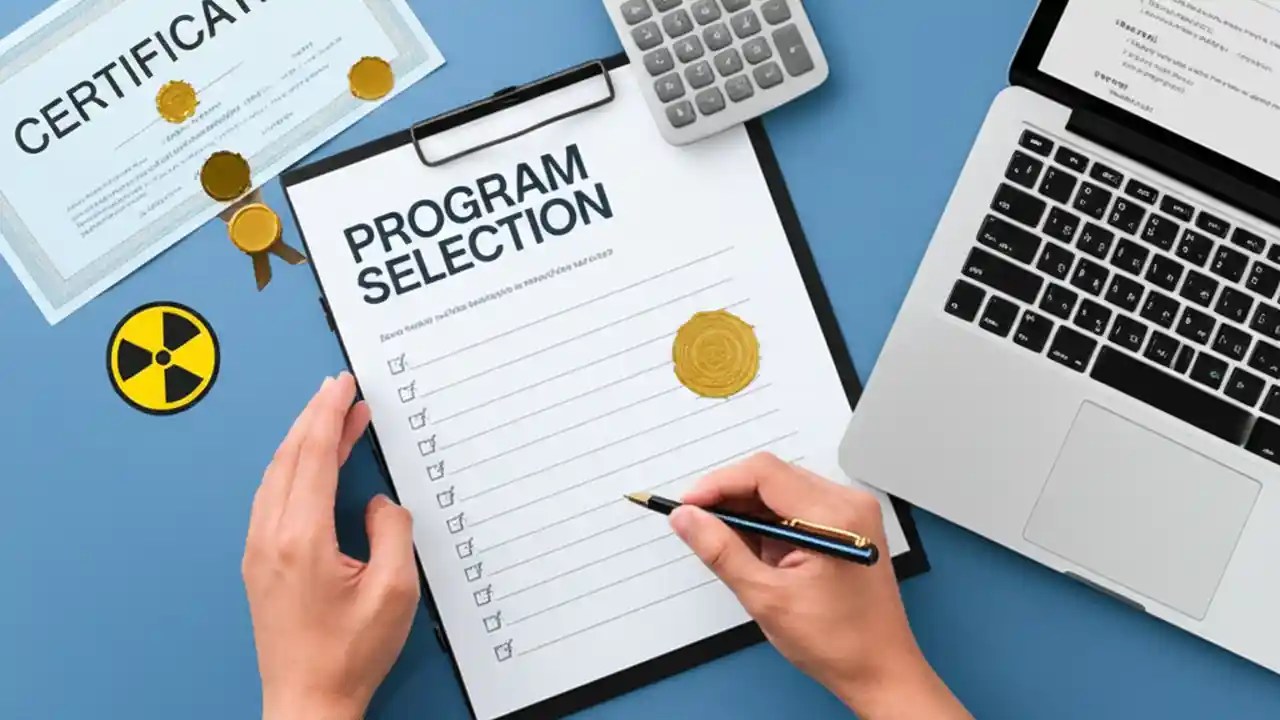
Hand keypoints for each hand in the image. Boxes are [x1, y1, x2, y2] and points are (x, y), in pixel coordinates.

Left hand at [242, 373, 420, 719]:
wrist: (307, 701)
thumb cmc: (349, 654)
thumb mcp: (395, 591)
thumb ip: (392, 532)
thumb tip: (379, 503)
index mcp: (302, 538)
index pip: (313, 455)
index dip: (329, 414)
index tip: (342, 385)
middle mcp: (271, 537)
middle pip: (289, 457)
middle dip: (315, 417)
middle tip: (340, 390)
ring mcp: (259, 550)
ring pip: (276, 475)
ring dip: (303, 441)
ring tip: (334, 421)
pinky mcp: (259, 564)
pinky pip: (272, 497)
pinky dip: (294, 468)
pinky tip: (312, 467)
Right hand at [670, 453, 968, 718]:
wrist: (881, 670)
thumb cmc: (837, 642)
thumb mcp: (766, 597)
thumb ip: (721, 551)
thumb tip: (687, 518)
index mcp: (833, 516)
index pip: (764, 474)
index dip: (719, 484)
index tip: (688, 506)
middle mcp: (848, 503)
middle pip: (773, 476)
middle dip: (731, 497)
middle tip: (699, 524)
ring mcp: (852, 512)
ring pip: (782, 490)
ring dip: (749, 511)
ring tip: (729, 546)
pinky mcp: (848, 525)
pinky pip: (797, 506)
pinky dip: (769, 522)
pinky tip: (757, 551)